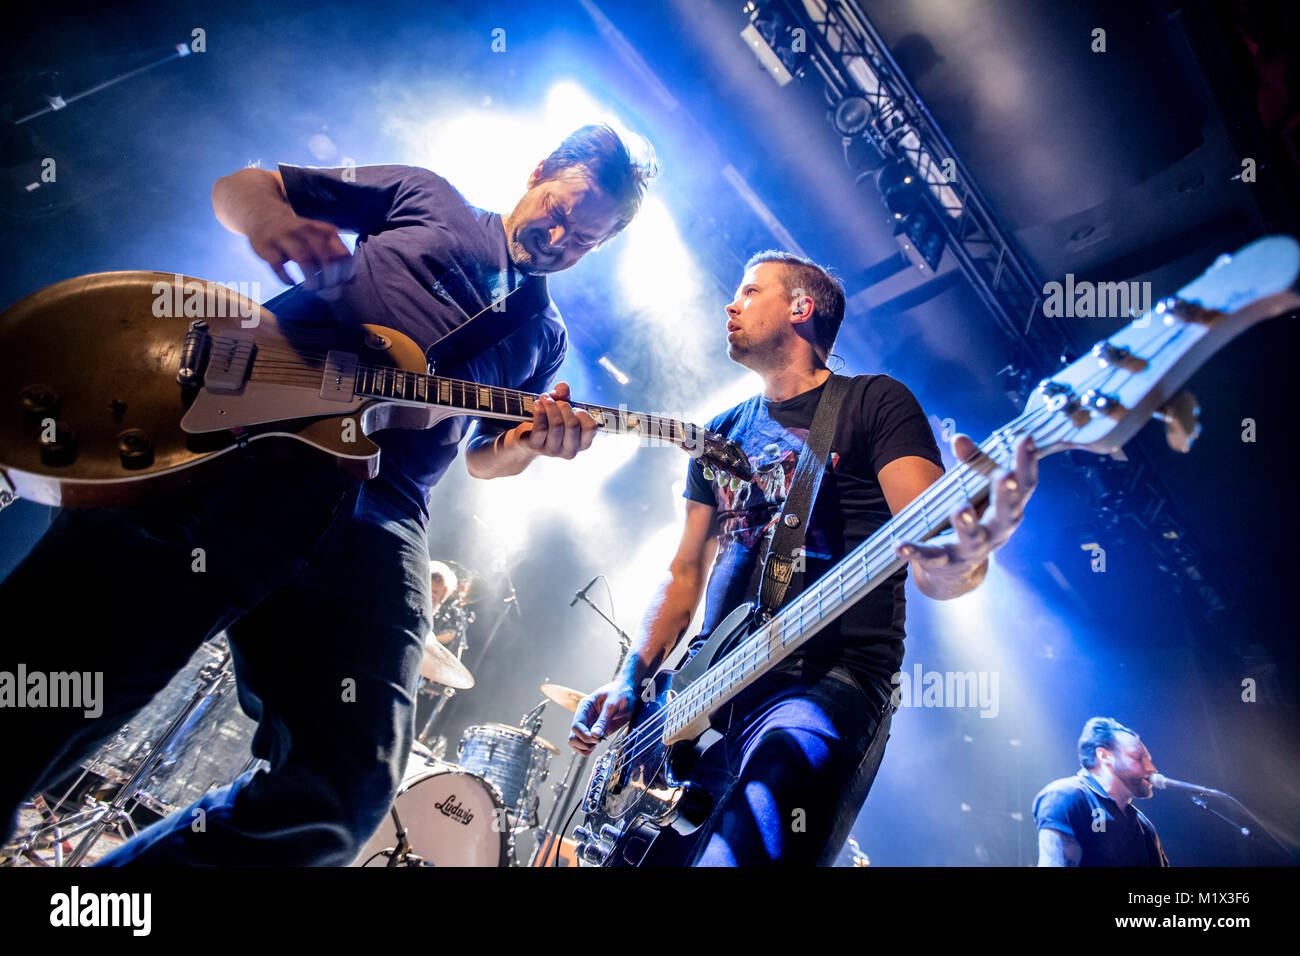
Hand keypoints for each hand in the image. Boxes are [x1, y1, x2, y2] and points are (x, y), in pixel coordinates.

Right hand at [249, 213, 354, 292]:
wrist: (264, 214)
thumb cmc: (298, 234)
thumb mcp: (319, 238)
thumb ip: (335, 256)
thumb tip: (352, 281)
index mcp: (323, 230)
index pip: (342, 253)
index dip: (345, 272)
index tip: (342, 283)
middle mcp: (305, 231)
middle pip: (325, 256)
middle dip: (329, 277)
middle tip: (327, 289)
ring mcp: (284, 237)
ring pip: (303, 258)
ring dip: (311, 278)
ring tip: (312, 288)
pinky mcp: (267, 246)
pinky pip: (278, 265)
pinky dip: (286, 277)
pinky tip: (291, 283)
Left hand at [515, 382, 597, 460]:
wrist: (528, 435)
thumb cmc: (550, 420)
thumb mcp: (561, 408)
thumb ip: (565, 395)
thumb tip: (563, 387)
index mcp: (582, 443)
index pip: (591, 428)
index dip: (583, 414)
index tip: (574, 408)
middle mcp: (570, 451)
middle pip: (572, 424)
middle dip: (564, 407)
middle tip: (556, 401)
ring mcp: (553, 451)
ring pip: (556, 425)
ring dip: (550, 406)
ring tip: (545, 398)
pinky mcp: (536, 447)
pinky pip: (541, 428)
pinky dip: (539, 412)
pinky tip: (537, 404)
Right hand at [569, 679, 636, 755]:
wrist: (630, 693)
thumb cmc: (620, 693)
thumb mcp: (613, 704)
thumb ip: (604, 720)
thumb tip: (595, 735)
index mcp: (585, 707)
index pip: (576, 725)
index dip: (584, 735)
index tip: (596, 738)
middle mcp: (584, 717)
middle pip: (573, 736)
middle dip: (584, 743)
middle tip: (598, 741)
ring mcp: (589, 726)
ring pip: (576, 743)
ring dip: (585, 748)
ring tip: (597, 744)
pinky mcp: (596, 732)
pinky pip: (585, 745)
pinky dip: (588, 749)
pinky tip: (598, 744)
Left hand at [894, 433, 1037, 578]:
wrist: (954, 570)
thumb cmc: (972, 517)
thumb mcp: (975, 488)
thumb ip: (971, 461)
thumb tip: (960, 438)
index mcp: (1008, 511)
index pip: (1024, 486)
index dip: (1027, 463)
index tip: (1025, 438)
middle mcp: (995, 532)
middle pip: (1007, 515)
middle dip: (1007, 495)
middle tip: (1007, 474)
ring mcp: (970, 550)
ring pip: (972, 539)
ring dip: (967, 524)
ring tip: (961, 508)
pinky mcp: (943, 562)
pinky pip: (929, 556)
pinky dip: (915, 551)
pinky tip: (900, 545)